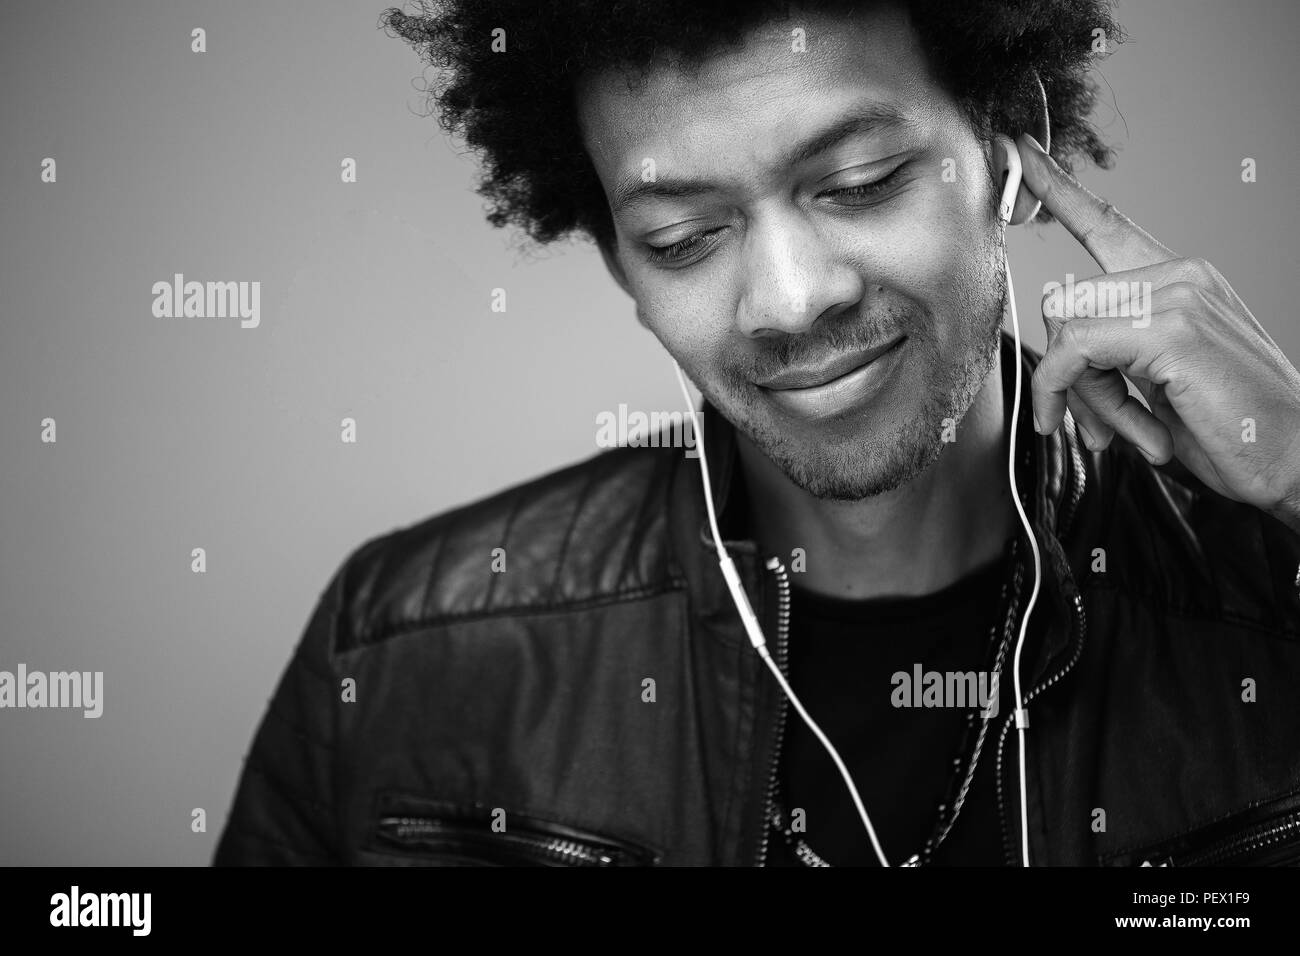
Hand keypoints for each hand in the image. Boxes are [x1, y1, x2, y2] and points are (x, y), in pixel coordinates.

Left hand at [1017, 133, 1299, 531]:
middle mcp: (1181, 274)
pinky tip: (1111, 434)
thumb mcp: (1152, 384)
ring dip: (1080, 393)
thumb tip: (1054, 354)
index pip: (1107, 223)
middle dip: (1066, 373)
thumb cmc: (1225, 428)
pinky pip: (1074, 350)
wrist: (1292, 459)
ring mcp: (1179, 294)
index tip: (1018, 148)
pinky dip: (1072, 395)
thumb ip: (1106, 355)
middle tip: (1098, 423)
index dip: (1057, 189)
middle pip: (1064, 302)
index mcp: (1177, 280)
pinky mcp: (1171, 328)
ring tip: (1123, 431)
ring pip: (1067, 327)